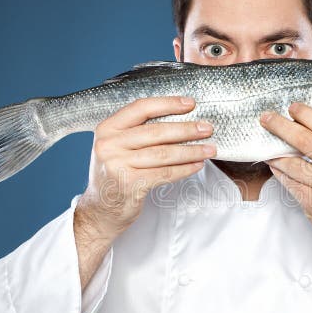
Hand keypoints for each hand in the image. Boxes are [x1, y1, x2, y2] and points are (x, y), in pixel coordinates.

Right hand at [77, 96, 214, 238]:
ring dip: (191, 151)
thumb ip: (138, 131)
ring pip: (163, 153)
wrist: (102, 208)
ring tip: (209, 149)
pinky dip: (184, 168)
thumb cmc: (117, 172)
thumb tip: (181, 117)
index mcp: (107, 128)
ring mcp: (118, 165)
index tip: (190, 104)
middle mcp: (109, 144)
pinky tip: (197, 165)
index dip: (168, 104)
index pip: (141, 108)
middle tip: (208, 129)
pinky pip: (164, 173)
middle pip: (156, 131)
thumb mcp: (118, 146)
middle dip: (186, 129)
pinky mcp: (130, 184)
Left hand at [260, 102, 311, 259]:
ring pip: (292, 163)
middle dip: (281, 126)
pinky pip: (290, 182)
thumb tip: (311, 124)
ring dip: (275, 152)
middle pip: (306, 141)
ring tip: (265, 144)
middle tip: (266, 118)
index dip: (307, 115)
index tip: (292, 107)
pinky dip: (279, 172)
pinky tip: (274, 165)